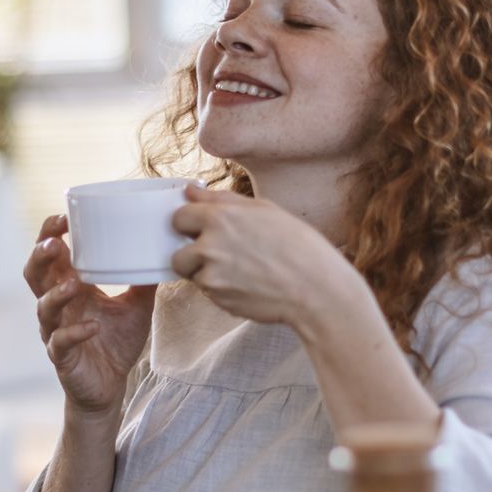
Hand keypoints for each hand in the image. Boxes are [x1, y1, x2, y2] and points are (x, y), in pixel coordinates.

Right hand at [24, 215, 155, 416]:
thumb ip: (143, 280)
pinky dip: (75, 332)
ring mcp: (56, 330)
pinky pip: (60, 341)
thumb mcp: (136, 305)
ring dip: (55, 293)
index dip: (50, 234)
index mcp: (70, 286)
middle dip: (40, 256)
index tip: (64, 217)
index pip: (51, 254)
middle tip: (54, 243)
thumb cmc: (116, 341)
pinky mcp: (61, 356)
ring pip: (43, 306)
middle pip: (34, 274)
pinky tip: (92, 326)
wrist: (110, 384)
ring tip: (73, 283)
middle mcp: (58, 305)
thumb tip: (162, 251)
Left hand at [170, 184, 366, 329]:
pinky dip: (223, 291)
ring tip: (240, 271)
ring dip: (208, 275)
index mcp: (219, 217)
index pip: (179, 217)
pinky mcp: (219, 299)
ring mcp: (212, 276)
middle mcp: (209, 246)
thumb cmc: (296, 245)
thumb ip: (221, 199)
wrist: (315, 288)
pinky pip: (209, 293)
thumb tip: (190, 191)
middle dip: (192, 255)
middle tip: (220, 255)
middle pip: (177, 253)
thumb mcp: (263, 209)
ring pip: (194, 276)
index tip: (202, 230)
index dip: (190, 225)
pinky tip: (249, 285)